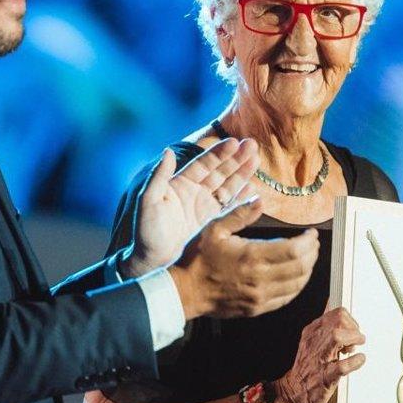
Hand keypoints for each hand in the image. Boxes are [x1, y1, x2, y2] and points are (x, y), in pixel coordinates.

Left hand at [121, 140, 258, 277]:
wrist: (152, 260)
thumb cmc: (145, 230)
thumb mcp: (148, 201)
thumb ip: (158, 176)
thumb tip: (168, 151)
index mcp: (179, 183)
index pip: (203, 164)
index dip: (219, 153)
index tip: (234, 143)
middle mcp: (194, 191)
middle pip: (219, 171)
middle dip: (235, 159)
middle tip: (253, 146)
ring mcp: (203, 206)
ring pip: (227, 186)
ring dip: (241, 174)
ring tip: (256, 160)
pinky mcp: (211, 221)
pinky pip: (229, 206)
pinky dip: (241, 198)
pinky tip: (253, 188)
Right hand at [167, 197, 318, 318]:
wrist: (185, 292)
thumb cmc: (197, 259)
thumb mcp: (214, 229)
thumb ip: (239, 214)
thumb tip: (259, 200)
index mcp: (252, 256)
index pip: (294, 250)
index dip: (308, 242)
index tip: (311, 234)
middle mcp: (260, 279)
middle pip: (301, 268)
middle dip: (312, 254)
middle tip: (312, 244)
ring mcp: (260, 297)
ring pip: (296, 285)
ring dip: (307, 270)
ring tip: (308, 258)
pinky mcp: (256, 308)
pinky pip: (285, 298)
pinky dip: (296, 286)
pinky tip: (296, 277)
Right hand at [270, 307, 365, 402]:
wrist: (293, 392)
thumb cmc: (307, 366)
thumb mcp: (311, 339)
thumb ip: (323, 322)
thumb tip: (331, 302)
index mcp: (312, 331)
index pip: (337, 313)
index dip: (350, 321)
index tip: (352, 332)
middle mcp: (315, 342)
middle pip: (339, 320)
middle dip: (353, 329)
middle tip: (356, 341)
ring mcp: (320, 359)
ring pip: (337, 337)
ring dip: (353, 340)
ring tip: (355, 348)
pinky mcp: (325, 378)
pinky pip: (342, 367)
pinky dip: (354, 362)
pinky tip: (359, 360)